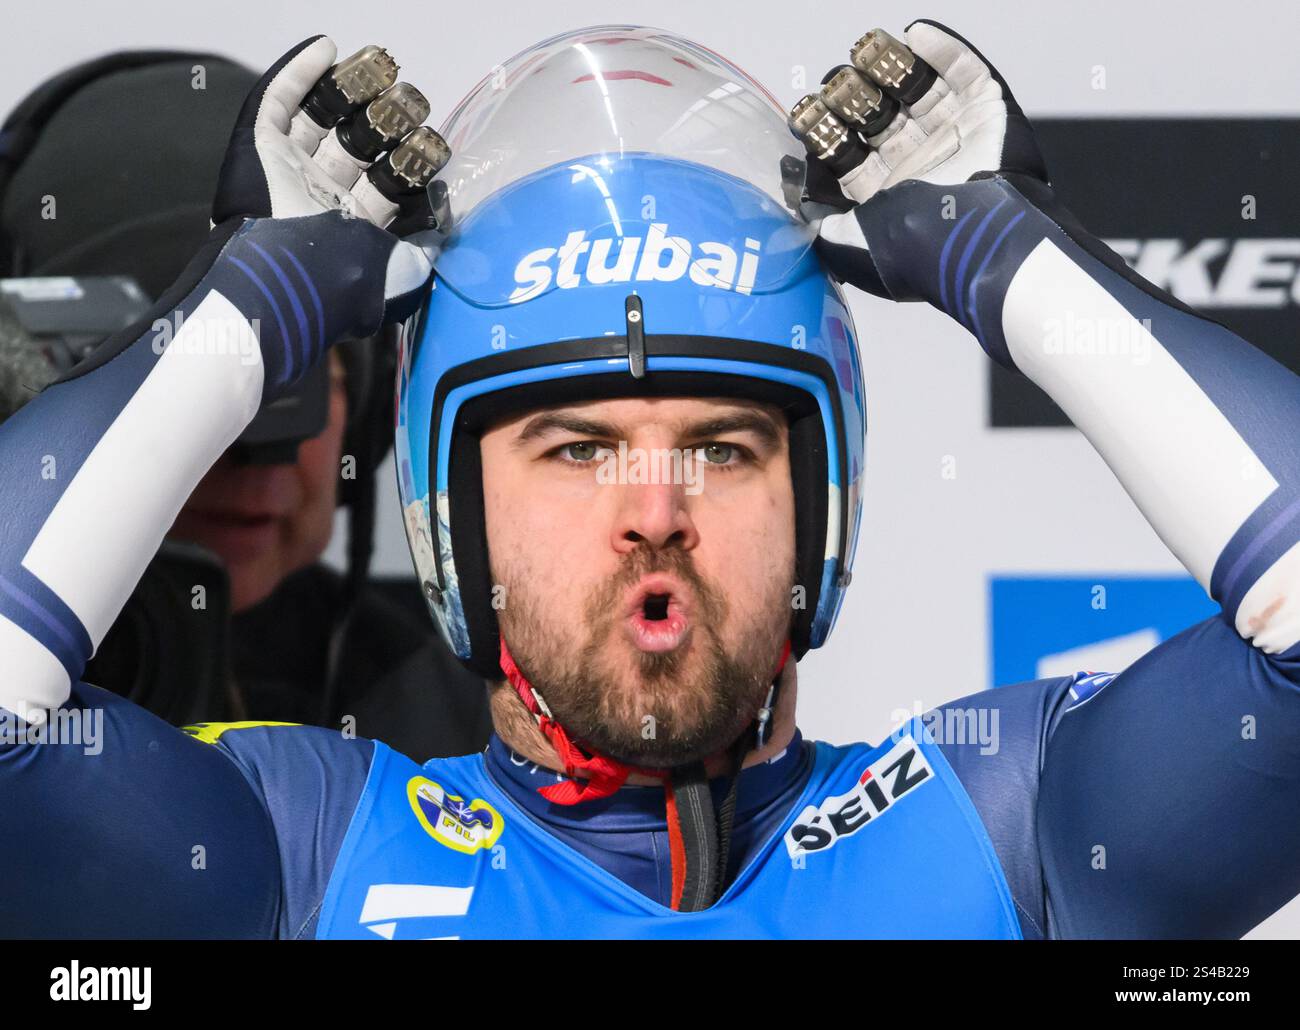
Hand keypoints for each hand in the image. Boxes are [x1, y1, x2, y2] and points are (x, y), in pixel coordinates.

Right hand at [200, 36, 436, 396]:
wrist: (294, 277)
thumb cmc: (348, 280)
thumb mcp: (404, 273)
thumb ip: (426, 249)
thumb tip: (445, 225)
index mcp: (354, 229)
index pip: (386, 185)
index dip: (410, 160)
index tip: (432, 141)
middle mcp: (321, 199)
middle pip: (356, 146)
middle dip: (386, 121)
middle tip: (411, 99)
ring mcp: (289, 173)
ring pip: (320, 120)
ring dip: (350, 92)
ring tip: (379, 69)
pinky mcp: (259, 149)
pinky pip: (278, 102)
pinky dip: (300, 73)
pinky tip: (327, 50)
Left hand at [805, 21, 1055, 307]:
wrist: (972, 235)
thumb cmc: (912, 245)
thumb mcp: (847, 246)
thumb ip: (821, 227)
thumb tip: (797, 206)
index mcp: (887, 196)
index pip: (850, 156)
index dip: (827, 133)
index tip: (807, 115)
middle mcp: (919, 164)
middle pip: (879, 119)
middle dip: (853, 99)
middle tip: (837, 85)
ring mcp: (953, 135)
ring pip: (915, 90)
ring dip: (889, 68)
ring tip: (865, 52)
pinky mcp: (986, 110)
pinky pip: (963, 70)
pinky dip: (940, 49)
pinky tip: (913, 35)